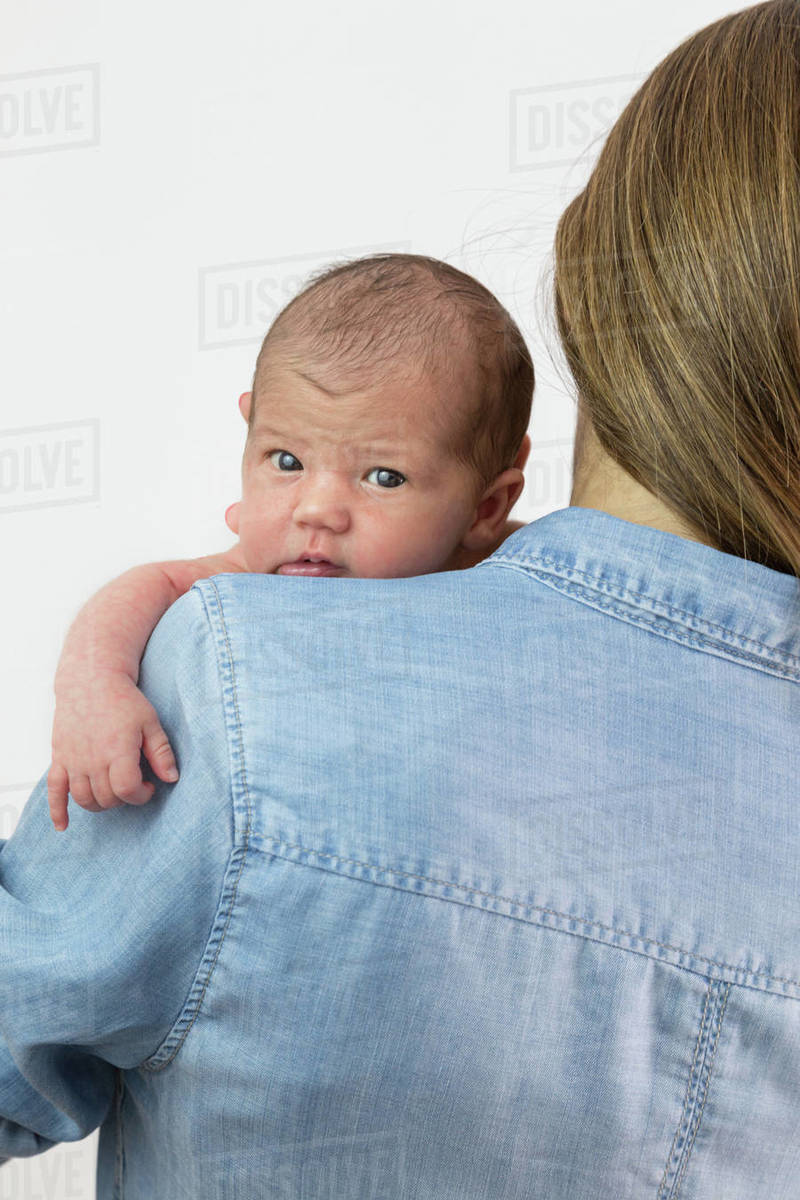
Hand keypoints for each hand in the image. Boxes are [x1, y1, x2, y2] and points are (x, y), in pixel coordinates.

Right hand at [47, 669, 178, 831]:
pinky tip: (63, 826)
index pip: (127, 790)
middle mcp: (92, 759)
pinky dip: (57, 811)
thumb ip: (161, 752)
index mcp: (117, 750)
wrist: (90, 680)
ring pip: (84, 799)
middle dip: (124, 798)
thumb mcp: (150, 722)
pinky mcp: (59, 758)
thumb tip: (172, 778)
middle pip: (107, 798)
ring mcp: (73, 760)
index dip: (142, 795)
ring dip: (101, 804)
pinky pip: (54, 791)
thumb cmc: (123, 700)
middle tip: (133, 784)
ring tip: (113, 792)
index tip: (149, 786)